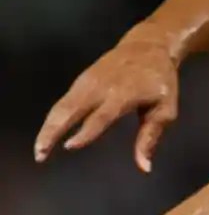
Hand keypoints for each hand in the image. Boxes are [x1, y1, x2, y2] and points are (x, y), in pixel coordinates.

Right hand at [35, 34, 178, 172]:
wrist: (148, 46)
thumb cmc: (160, 81)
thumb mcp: (164, 109)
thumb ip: (150, 137)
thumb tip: (145, 168)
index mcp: (123, 94)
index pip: (101, 116)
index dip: (86, 131)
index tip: (70, 146)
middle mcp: (99, 87)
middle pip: (70, 109)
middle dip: (53, 131)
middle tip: (40, 155)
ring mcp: (86, 82)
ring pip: (61, 106)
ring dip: (47, 128)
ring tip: (39, 151)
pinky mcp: (80, 81)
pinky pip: (63, 102)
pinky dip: (53, 118)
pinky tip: (48, 134)